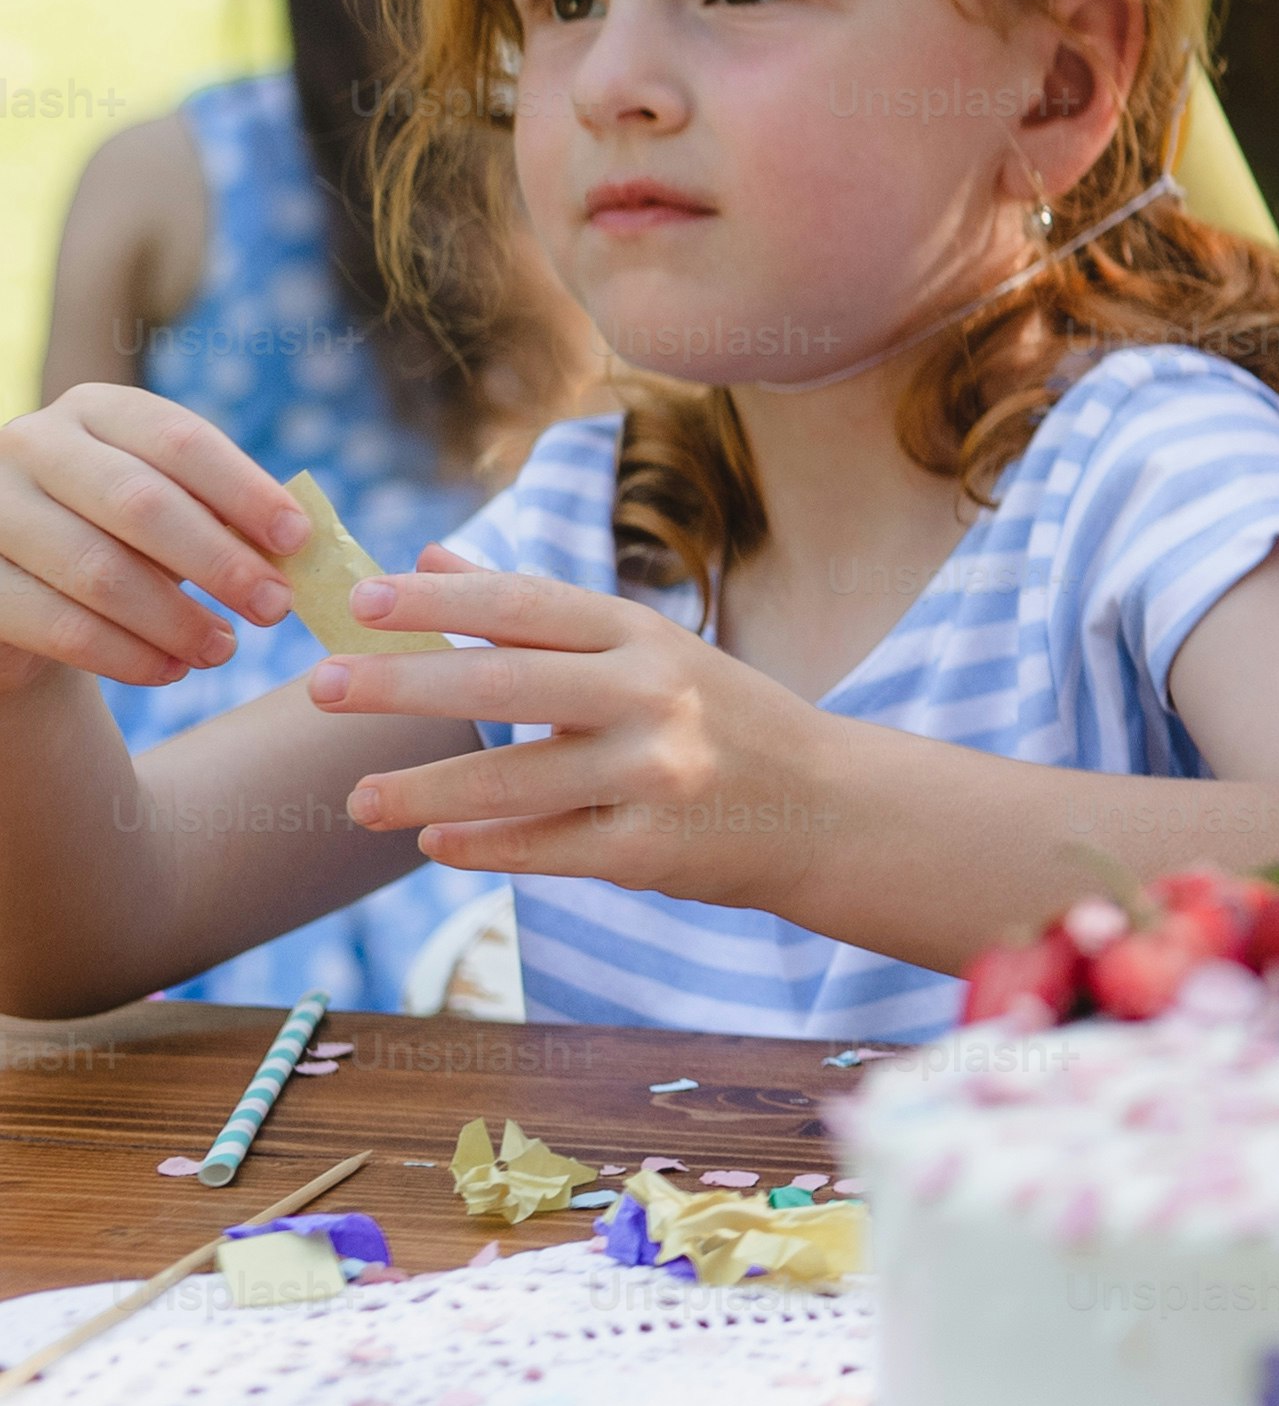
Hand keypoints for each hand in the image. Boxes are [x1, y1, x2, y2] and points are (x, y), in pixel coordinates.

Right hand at [0, 385, 301, 693]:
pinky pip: (56, 624)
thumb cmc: (120, 540)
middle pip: (141, 502)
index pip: (180, 439)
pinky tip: (170, 671)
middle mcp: (31, 444)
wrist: (21, 594)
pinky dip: (124, 654)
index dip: (245, 491)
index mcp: (95, 409)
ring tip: (224, 649)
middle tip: (276, 609)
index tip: (299, 540)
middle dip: (220, 562)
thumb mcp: (170, 511)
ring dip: (175, 620)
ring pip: (97, 570)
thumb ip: (221, 515)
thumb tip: (298, 547)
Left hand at [309, 563, 829, 898]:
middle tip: (321, 686)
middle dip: (403, 684)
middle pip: (505, 684)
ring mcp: (654, 772)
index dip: (440, 600)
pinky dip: (482, 844)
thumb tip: (427, 558)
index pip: (527, 605)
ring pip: (514, 780)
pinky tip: (433, 842)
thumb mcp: (648, 651)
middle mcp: (654, 695)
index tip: (361, 599)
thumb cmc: (723, 720)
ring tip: (357, 798)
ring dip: (423, 789)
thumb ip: (538, 615)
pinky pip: (545, 847)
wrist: (830, 806)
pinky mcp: (651, 847)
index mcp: (646, 636)